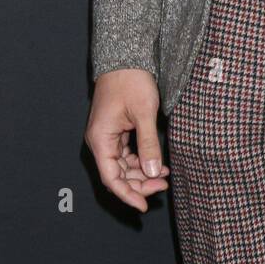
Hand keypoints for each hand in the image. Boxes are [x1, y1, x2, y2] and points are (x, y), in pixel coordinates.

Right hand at [85, 69, 170, 212]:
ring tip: (164, 175)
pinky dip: (141, 160)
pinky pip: (126, 154)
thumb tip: (153, 173)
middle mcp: (99, 140)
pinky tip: (158, 163)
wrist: (126, 57)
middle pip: (117, 174)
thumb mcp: (144, 113)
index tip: (144, 206)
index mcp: (100, 139)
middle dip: (139, 183)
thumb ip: (148, 144)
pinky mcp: (115, 130)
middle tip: (163, 185)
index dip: (128, 194)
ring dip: (141, 173)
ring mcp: (107, 136)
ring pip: (123, 166)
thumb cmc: (132, 80)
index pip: (111, 178)